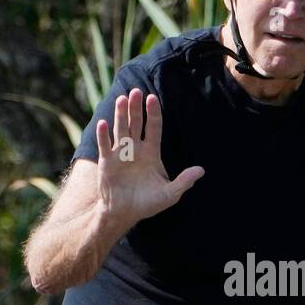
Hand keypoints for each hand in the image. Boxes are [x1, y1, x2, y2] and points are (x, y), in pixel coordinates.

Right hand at [95, 88, 202, 225]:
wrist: (125, 213)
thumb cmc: (147, 203)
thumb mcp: (169, 194)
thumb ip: (184, 182)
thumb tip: (201, 170)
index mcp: (151, 153)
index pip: (154, 128)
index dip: (154, 113)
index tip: (153, 98)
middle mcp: (135, 149)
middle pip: (136, 124)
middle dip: (136, 108)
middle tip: (137, 91)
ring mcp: (120, 154)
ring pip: (121, 130)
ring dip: (120, 115)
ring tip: (122, 99)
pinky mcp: (107, 162)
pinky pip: (105, 146)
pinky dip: (103, 135)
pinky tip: (103, 124)